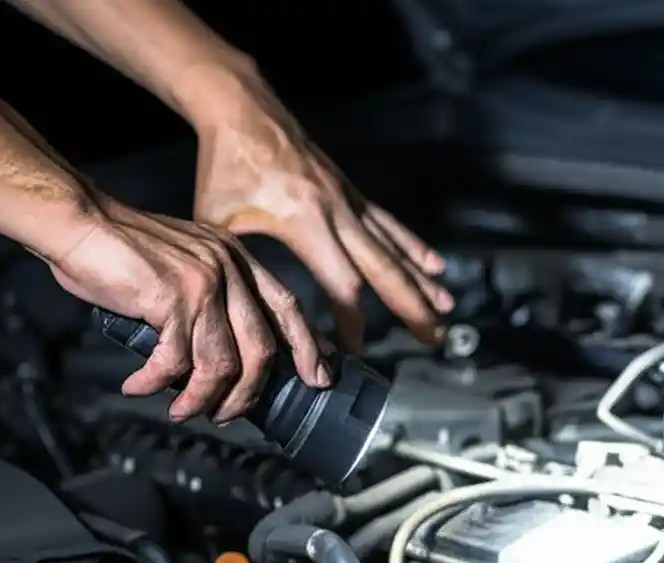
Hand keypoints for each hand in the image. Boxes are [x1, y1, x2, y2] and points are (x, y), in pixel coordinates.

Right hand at [50, 197, 327, 423]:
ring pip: (220, 363)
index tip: (317, 378)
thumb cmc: (122, 250)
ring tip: (180, 410)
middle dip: (248, 392)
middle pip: (261, 347)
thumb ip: (210, 298)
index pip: (287, 305)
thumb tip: (224, 356)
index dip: (306, 345)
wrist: (78, 223)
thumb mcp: (184, 266)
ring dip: (199, 398)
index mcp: (237, 257)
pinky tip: (137, 386)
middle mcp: (228, 266)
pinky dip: (154, 383)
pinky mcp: (171, 299)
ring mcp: (203, 282)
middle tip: (228, 415)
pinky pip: (173, 362)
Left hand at [192, 94, 453, 352]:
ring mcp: (349, 200)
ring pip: (394, 248)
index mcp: (304, 223)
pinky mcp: (351, 191)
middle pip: (384, 270)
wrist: (242, 109)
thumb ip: (234, 264)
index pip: (342, 284)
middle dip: (411, 308)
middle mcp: (337, 212)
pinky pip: (389, 225)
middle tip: (433, 340)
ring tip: (446, 310)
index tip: (354, 352)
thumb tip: (236, 313)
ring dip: (421, 281)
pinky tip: (435, 265)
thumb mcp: (218, 221)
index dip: (352, 322)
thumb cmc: (223, 167)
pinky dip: (413, 247)